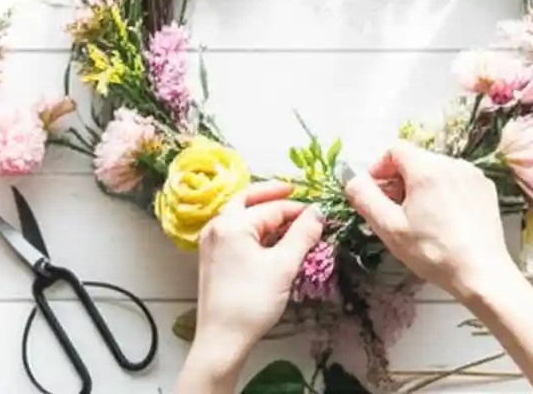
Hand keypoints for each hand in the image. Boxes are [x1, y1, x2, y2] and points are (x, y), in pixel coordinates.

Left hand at [180, 181, 322, 390]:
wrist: (222, 341)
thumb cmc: (251, 303)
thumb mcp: (284, 266)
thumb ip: (303, 234)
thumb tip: (319, 212)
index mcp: (231, 224)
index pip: (271, 207)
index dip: (298, 209)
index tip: (320, 213)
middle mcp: (216, 227)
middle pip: (247, 199)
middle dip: (272, 195)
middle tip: (294, 192)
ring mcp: (211, 243)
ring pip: (240, 215)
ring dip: (263, 212)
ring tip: (288, 217)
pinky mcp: (212, 259)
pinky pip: (235, 232)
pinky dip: (254, 229)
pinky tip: (270, 239)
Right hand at [345, 141, 515, 300]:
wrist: (481, 272)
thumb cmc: (433, 252)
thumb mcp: (390, 228)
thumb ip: (365, 198)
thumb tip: (352, 179)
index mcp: (427, 169)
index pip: (395, 149)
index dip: (379, 168)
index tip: (376, 193)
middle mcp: (452, 163)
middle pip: (415, 160)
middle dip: (399, 180)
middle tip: (394, 211)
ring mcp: (472, 175)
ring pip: (435, 170)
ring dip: (421, 187)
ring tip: (420, 219)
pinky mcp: (485, 188)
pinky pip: (455, 180)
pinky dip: (443, 192)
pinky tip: (443, 220)